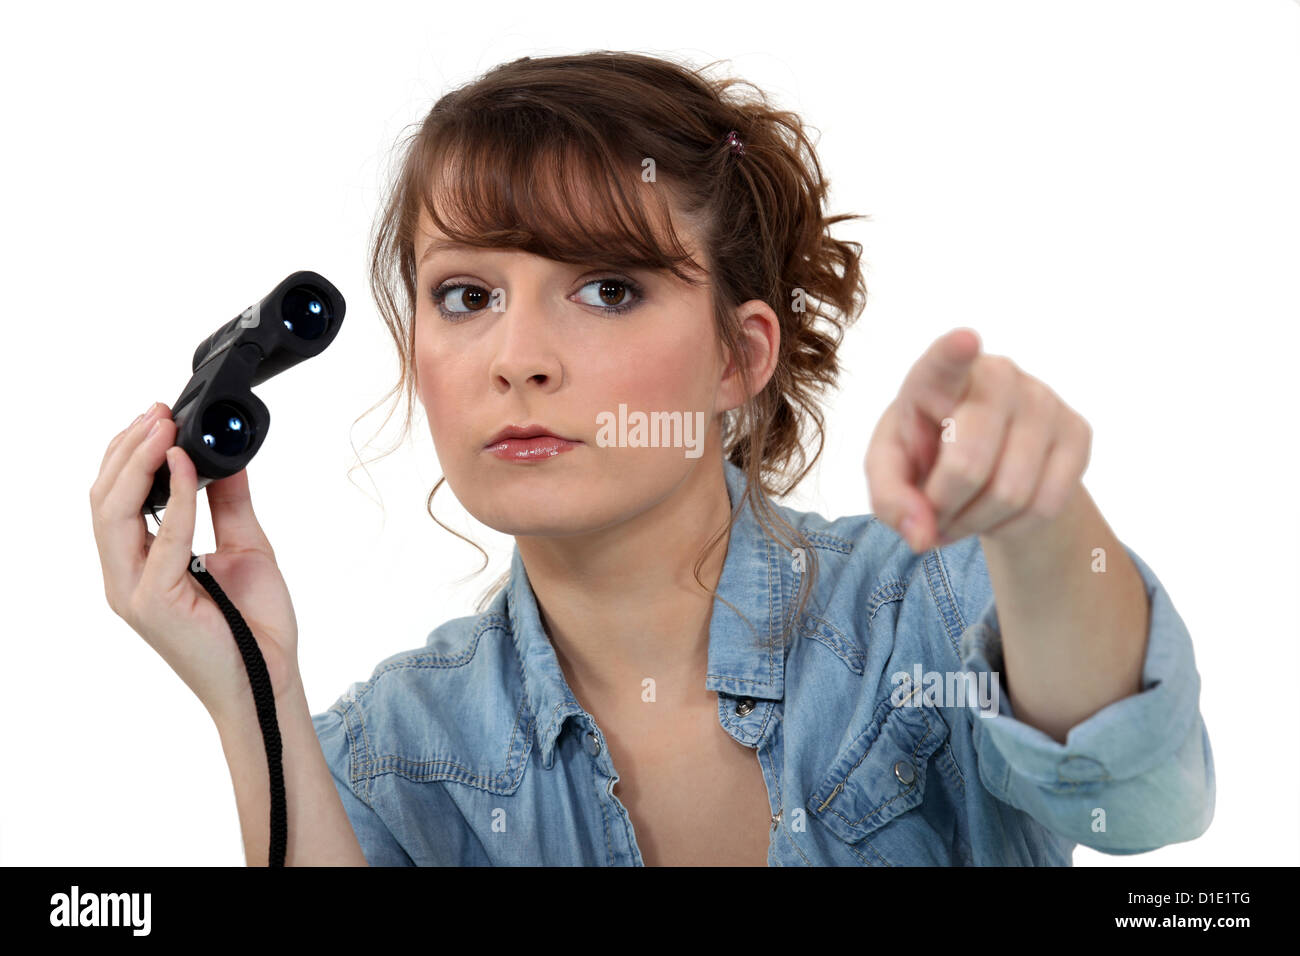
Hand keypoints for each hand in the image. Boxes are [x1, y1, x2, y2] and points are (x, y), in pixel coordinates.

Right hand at [90, 402, 301, 722]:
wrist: (272, 679)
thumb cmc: (255, 624)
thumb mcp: (245, 545)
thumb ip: (228, 502)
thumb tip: (225, 457)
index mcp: (139, 564)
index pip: (115, 499)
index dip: (128, 453)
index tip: (157, 416)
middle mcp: (126, 576)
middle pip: (104, 499)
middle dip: (127, 448)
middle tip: (157, 412)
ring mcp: (134, 591)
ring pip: (113, 513)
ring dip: (138, 462)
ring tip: (163, 426)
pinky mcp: (155, 603)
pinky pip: (162, 538)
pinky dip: (175, 496)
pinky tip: (187, 464)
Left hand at [864, 328, 1091, 552]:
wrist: (984, 456)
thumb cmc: (926, 451)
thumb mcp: (891, 470)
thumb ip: (889, 499)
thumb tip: (920, 535)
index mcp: (938, 376)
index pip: (945, 362)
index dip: (953, 354)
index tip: (963, 341)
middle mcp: (996, 375)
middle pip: (969, 466)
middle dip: (944, 507)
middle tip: (934, 513)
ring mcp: (1044, 400)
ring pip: (1011, 494)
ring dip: (976, 523)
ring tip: (961, 514)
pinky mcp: (1077, 431)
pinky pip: (1046, 505)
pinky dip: (1012, 527)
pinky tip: (997, 513)